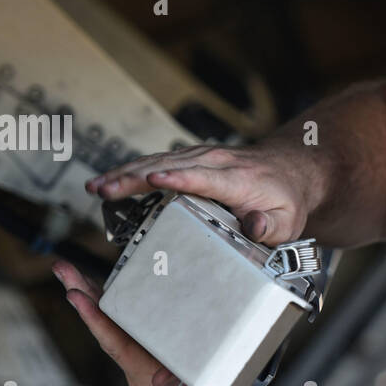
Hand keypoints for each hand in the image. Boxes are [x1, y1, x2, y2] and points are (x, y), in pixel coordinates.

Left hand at [52, 260, 272, 385]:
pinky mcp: (170, 366)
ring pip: (122, 331)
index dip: (94, 317)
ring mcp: (155, 369)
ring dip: (103, 304)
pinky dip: (128, 314)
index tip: (75, 293)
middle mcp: (145, 373)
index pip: (115, 342)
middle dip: (86, 299)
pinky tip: (130, 302)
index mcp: (149, 380)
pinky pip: (141, 334)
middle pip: (109, 330)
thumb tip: (165, 376)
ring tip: (86, 280)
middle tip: (66, 272)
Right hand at [85, 144, 314, 245]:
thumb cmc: (285, 200)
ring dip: (124, 173)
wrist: (290, 170)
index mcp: (237, 179)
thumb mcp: (287, 221)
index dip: (180, 179)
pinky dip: (131, 170)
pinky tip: (107, 181)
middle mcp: (215, 162)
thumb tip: (252, 226)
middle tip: (105, 190)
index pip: (205, 177)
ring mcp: (200, 158)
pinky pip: (156, 161)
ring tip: (95, 188)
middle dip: (135, 177)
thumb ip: (270, 227)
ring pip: (157, 161)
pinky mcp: (190, 159)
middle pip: (169, 166)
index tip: (157, 179)